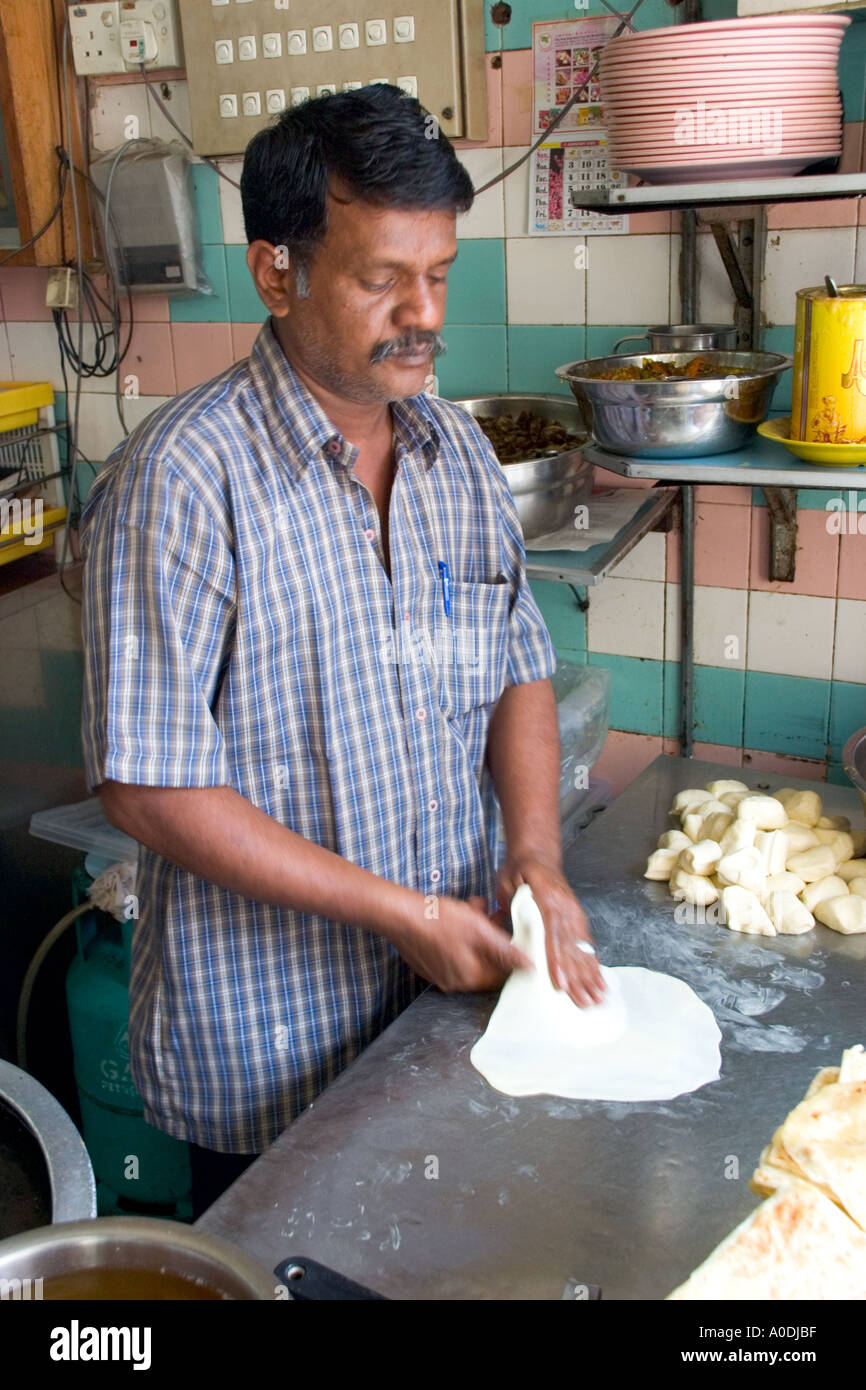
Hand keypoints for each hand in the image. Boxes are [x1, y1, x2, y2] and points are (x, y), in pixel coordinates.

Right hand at [391, 894, 530, 993]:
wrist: (400, 915)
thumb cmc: (439, 920)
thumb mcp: (480, 930)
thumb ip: (507, 951)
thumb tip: (530, 967)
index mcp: (470, 978)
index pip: (502, 975)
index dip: (511, 953)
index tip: (512, 934)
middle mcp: (455, 982)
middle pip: (485, 963)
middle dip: (492, 938)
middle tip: (493, 916)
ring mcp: (439, 974)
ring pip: (469, 954)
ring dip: (477, 933)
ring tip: (475, 908)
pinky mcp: (428, 963)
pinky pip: (452, 952)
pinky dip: (460, 937)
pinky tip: (458, 915)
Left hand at [496, 854, 605, 1006]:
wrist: (537, 853)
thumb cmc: (519, 870)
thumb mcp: (508, 880)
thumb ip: (513, 904)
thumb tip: (515, 930)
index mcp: (548, 899)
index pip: (553, 935)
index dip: (557, 961)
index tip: (560, 983)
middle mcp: (566, 908)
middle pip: (572, 947)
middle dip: (578, 977)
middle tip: (584, 1002)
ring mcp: (575, 913)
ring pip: (583, 948)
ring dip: (590, 975)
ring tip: (598, 997)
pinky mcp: (578, 918)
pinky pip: (586, 944)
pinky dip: (593, 963)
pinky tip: (599, 980)